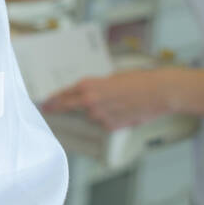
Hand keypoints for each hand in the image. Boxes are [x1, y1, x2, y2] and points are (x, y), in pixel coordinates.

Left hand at [41, 69, 175, 129]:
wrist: (158, 92)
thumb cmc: (138, 81)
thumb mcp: (111, 78)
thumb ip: (96, 88)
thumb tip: (86, 95)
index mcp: (88, 86)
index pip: (63, 94)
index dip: (53, 99)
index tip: (46, 102)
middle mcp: (90, 102)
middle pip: (68, 107)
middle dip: (57, 108)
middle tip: (48, 109)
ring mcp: (100, 116)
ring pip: (90, 115)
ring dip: (94, 112)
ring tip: (113, 103)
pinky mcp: (112, 126)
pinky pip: (104, 122)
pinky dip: (109, 118)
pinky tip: (122, 110)